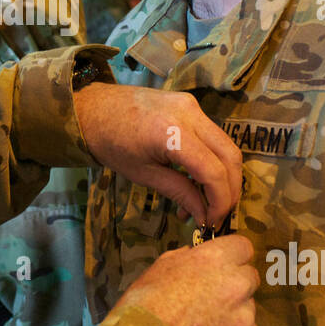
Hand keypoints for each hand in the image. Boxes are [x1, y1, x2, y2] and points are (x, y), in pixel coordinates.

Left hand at [74, 82, 241, 228]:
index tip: (211, 221)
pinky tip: (196, 180)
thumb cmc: (112, 144)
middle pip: (230, 156)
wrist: (94, 108)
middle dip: (229, 190)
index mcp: (172, 133)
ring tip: (202, 201)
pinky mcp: (191, 104)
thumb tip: (204, 216)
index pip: (213, 171)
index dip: (219, 201)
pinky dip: (213, 160)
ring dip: (223, 176)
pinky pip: (214, 135)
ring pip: (226, 145)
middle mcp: (189, 114)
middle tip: (215, 214)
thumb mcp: (144, 175)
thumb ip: (179, 193)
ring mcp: (192, 105)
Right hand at [115, 235, 258, 325]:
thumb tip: (195, 258)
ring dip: (234, 311)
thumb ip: (185, 259)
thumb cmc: (143, 306)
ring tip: (205, 325)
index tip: (220, 264)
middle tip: (210, 295)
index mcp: (216, 260)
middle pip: (250, 277)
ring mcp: (243, 320)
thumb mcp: (158, 269)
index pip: (243, 246)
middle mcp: (237, 286)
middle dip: (234, 282)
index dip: (230, 255)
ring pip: (248, 308)